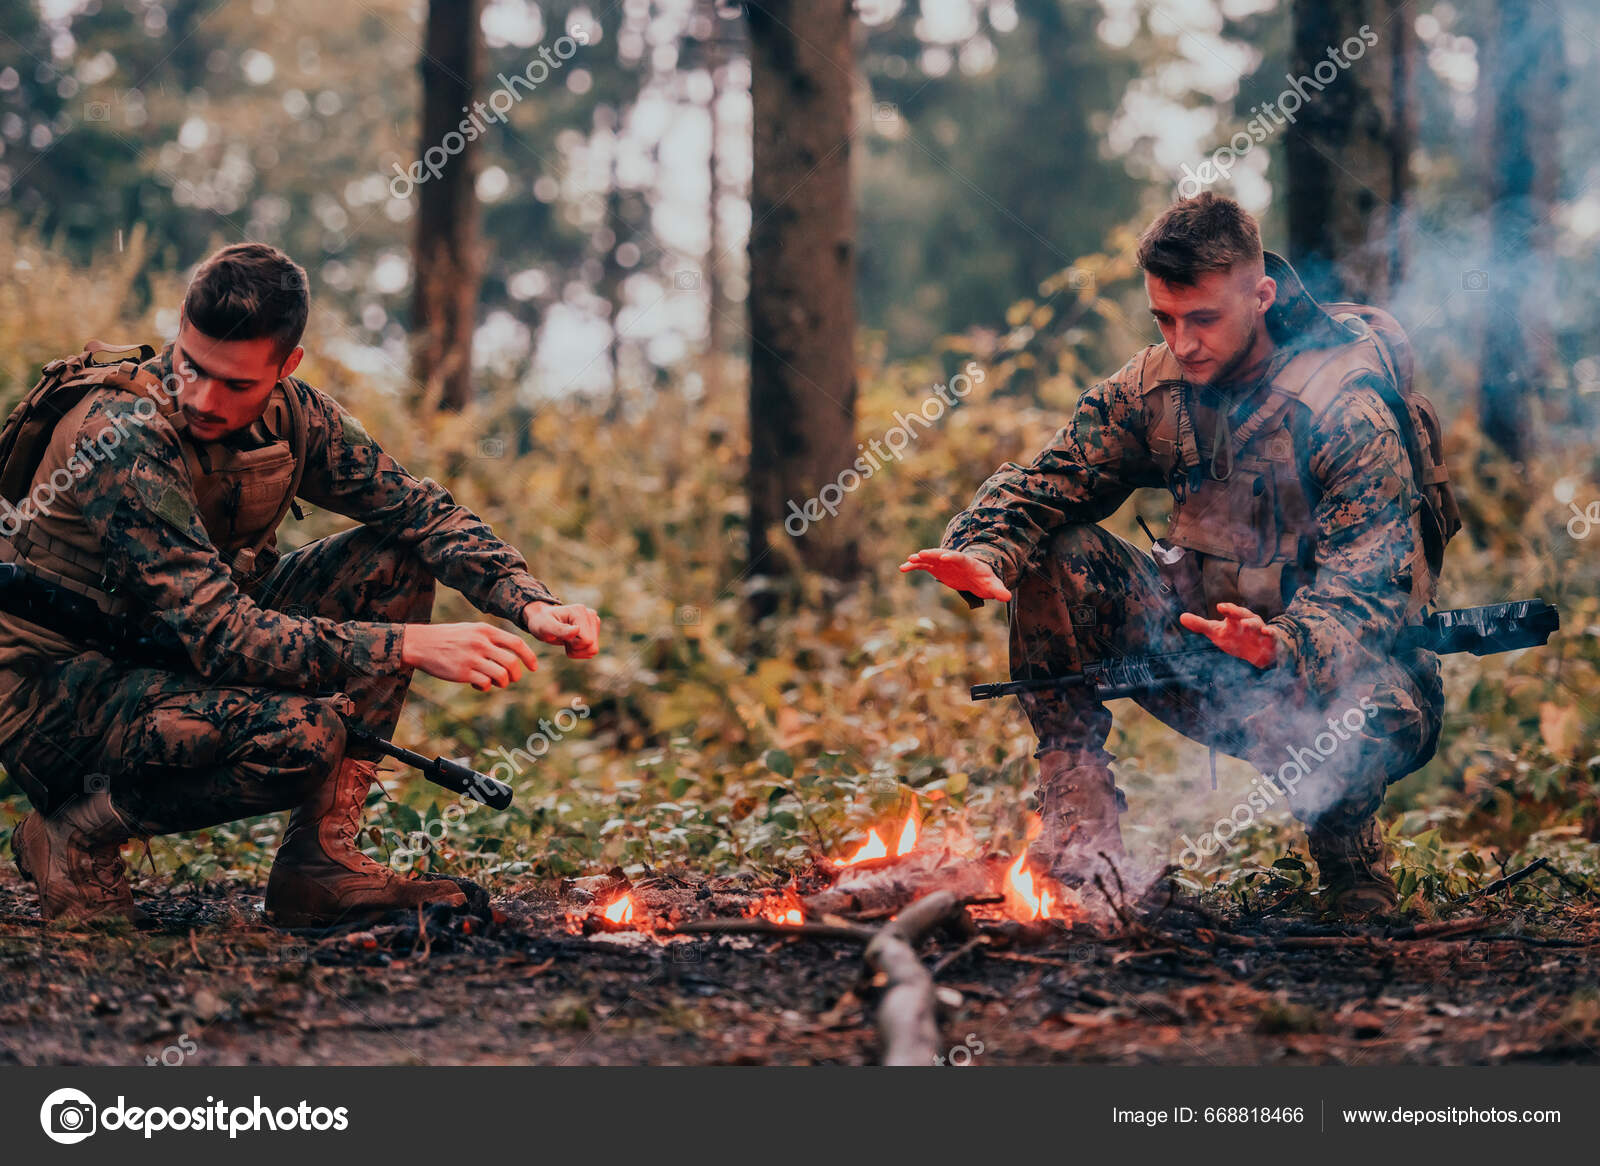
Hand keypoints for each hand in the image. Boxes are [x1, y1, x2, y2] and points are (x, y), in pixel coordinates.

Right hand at [401, 623, 540, 691]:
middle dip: (516, 675)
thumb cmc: (448, 638)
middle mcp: (481, 643)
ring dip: (502, 683)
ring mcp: (471, 658)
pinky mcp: (462, 672)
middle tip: (511, 679)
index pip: (517, 643)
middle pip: (512, 663)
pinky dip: (484, 686)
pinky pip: (484, 684)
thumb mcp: (471, 630)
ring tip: (493, 681)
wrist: (420, 643)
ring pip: (501, 676)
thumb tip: (513, 653)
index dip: (529, 657)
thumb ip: (491, 638)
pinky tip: (476, 683)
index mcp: (485, 630)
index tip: (534, 668)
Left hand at [523, 600, 600, 658]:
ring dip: (578, 650)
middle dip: (576, 649)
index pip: (587, 641)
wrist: (541, 619)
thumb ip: (561, 630)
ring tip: (566, 640)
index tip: (562, 637)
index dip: (573, 645)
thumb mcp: (546, 627)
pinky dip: (580, 650)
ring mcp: (594, 621)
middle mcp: (590, 614)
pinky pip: (592, 649)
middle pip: (592, 647)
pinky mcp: (594, 628)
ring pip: (593, 649)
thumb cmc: (541, 622)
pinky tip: (571, 641)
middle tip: (563, 639)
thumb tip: (577, 630)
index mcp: (580, 612)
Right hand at [898, 548, 1011, 601]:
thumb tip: (1006, 597)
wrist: (976, 577)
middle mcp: (953, 560)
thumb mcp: (992, 585)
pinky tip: (902, 568)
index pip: (960, 558)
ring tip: (909, 561)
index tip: (944, 557)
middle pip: (942, 554)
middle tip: (921, 554)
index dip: (953, 557)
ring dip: (920, 559)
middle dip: (932, 554)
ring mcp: (943, 563)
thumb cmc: (985, 580)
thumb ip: (998, 590)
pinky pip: (923, 566)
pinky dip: (913, 566)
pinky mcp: (936, 568)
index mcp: (968, 562)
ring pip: (930, 558)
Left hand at [1178, 601, 1280, 668]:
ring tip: (1245, 625)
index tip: (1219, 606)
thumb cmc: (1235, 639)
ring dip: (1252, 624)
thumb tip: (1181, 617)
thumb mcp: (1217, 632)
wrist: (1260, 653)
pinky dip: (1271, 633)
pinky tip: (1268, 632)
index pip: (1230, 612)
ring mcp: (1260, 631)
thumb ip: (1200, 625)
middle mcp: (1248, 621)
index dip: (1226, 609)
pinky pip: (1272, 636)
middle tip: (1226, 609)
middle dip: (1235, 611)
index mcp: (1235, 619)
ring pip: (1257, 624)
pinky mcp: (1270, 641)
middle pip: (1243, 614)